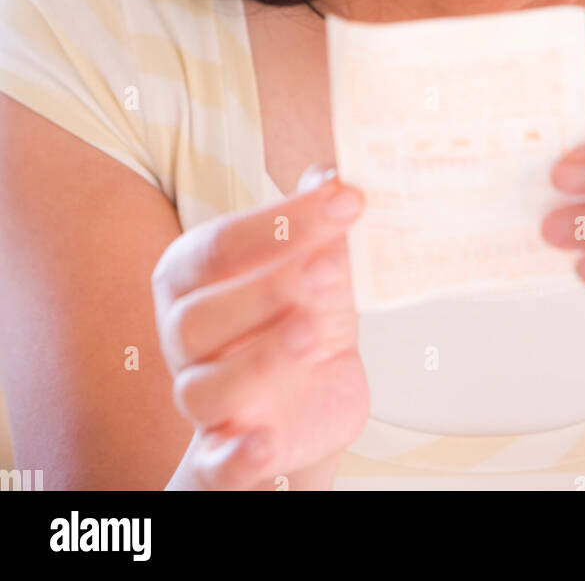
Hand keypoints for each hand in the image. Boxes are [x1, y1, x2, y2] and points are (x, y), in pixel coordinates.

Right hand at [152, 173, 368, 489]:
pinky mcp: (222, 456)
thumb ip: (319, 222)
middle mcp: (185, 336)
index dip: (284, 222)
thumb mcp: (318, 264)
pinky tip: (266, 441)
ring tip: (311, 336)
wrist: (305, 404)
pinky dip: (236, 456)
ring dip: (259, 360)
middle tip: (328, 268)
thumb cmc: (299, 321)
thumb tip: (333, 173)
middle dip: (266, 289)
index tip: (346, 202)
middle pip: (202, 316)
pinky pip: (214, 464)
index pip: (221, 244)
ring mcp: (200, 398)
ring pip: (205, 387)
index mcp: (192, 277)